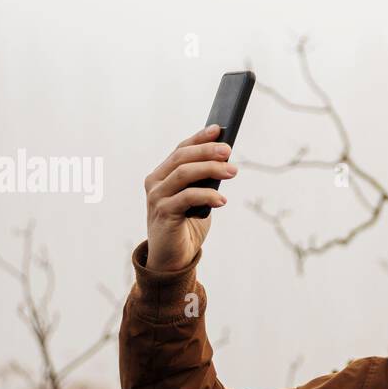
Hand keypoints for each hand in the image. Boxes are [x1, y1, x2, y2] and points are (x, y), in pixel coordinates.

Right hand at [143, 124, 235, 271]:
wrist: (172, 259)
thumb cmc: (186, 227)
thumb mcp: (197, 200)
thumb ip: (204, 182)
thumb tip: (225, 162)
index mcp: (161, 176)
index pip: (180, 150)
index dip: (199, 138)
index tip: (218, 129)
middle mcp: (155, 183)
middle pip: (182, 158)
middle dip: (207, 151)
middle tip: (229, 151)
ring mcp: (157, 198)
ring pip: (183, 174)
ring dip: (210, 169)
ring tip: (232, 171)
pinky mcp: (163, 214)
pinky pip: (186, 198)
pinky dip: (206, 196)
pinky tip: (222, 200)